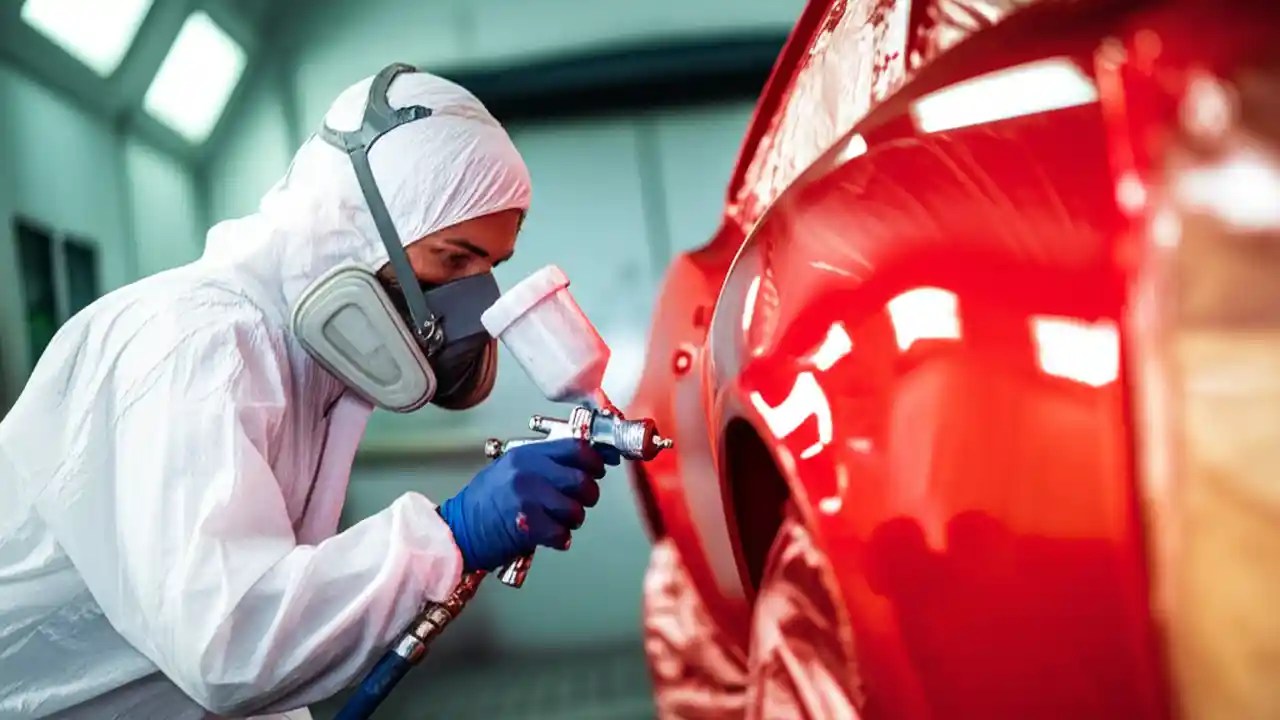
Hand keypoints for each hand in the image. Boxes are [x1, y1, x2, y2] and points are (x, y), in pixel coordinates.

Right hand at [437, 439, 620, 572]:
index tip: (599, 468)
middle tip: (578, 501)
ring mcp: (529, 499)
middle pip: (582, 480)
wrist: (457, 532)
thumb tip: (582, 461)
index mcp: (526, 455)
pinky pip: (563, 533)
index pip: (576, 448)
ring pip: (577, 509)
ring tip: (557, 521)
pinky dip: (560, 539)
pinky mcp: (529, 526)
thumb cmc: (482, 504)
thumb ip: (543, 463)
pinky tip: (548, 536)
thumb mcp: (509, 469)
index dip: (594, 460)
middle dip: (587, 495)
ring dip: (572, 520)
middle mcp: (529, 473)